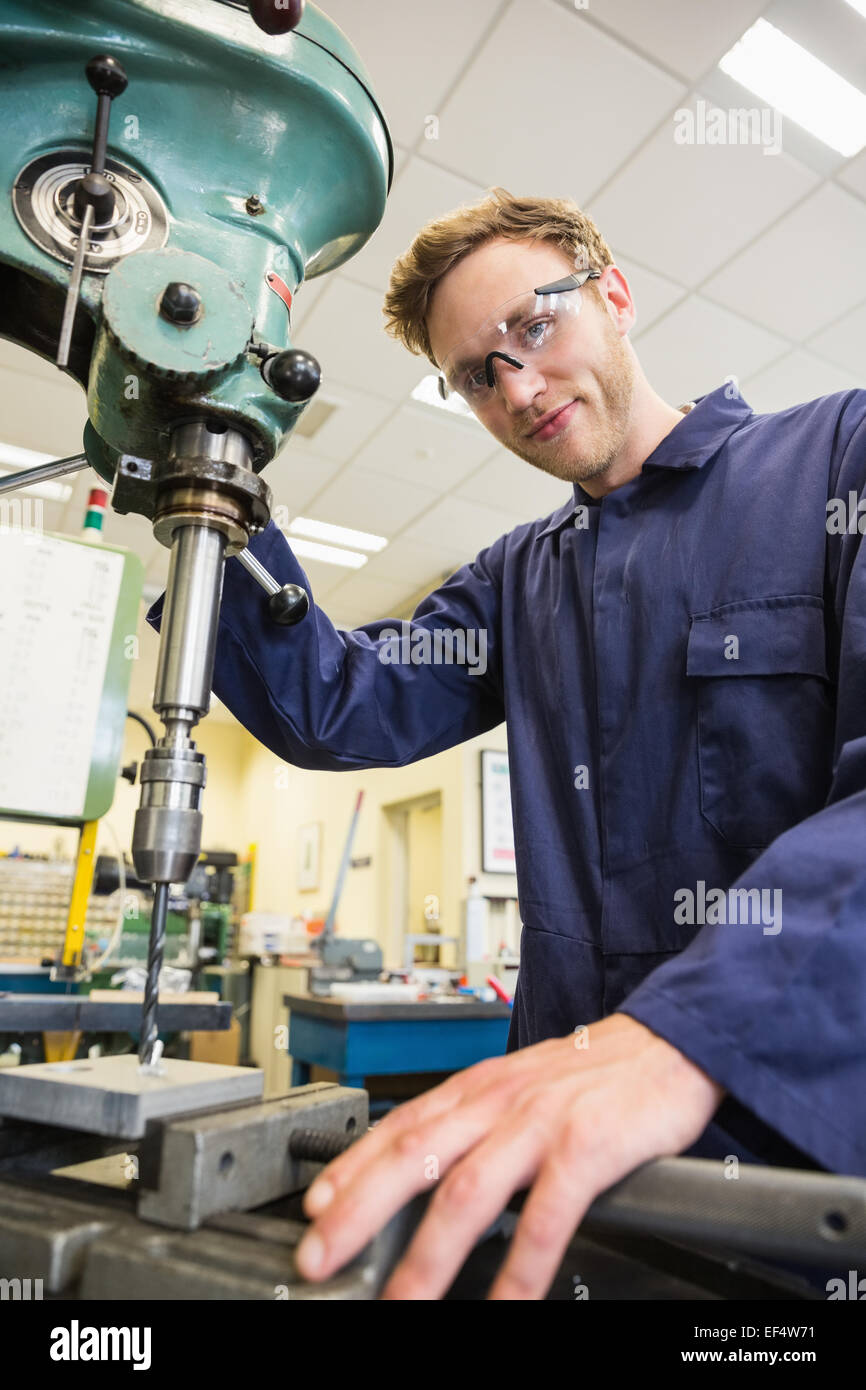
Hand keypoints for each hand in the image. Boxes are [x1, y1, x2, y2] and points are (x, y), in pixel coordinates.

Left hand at [295, 1013, 724, 1299]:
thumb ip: (475, 1124)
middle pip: (413, 1158)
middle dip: (358, 1212)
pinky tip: (504, 1306)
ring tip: (402, 1303)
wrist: (670, 1042)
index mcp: (479, 1086)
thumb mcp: (521, 1084)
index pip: (399, 1128)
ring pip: (467, 1194)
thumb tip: (427, 1171)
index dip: (350, 1171)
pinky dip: (520, 1268)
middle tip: (320, 1257)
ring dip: (427, 1257)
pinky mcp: (586, 1148)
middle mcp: (499, 1101)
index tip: (313, 1211)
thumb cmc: (594, 1073)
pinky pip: (544, 1217)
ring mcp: (541, 1123)